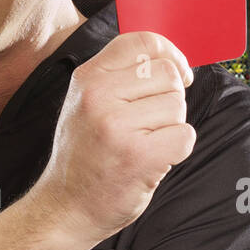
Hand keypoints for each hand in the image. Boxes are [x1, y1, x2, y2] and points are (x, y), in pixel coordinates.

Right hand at [36, 31, 195, 241]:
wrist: (65, 207)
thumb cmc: (84, 156)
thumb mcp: (87, 103)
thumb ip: (120, 76)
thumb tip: (171, 60)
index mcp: (88, 77)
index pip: (143, 41)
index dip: (171, 54)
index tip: (178, 72)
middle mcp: (99, 96)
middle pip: (168, 75)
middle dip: (169, 100)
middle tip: (147, 125)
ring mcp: (117, 125)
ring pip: (178, 106)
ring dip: (170, 127)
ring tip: (142, 144)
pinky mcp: (138, 155)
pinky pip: (184, 136)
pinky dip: (176, 151)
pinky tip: (151, 160)